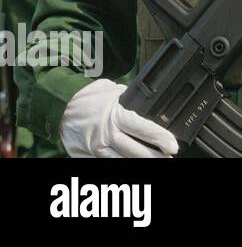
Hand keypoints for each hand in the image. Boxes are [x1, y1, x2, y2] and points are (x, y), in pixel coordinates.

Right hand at [61, 79, 177, 157]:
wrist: (56, 107)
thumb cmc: (85, 97)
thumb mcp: (110, 91)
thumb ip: (127, 98)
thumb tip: (144, 102)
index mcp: (114, 115)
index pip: (143, 129)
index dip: (160, 138)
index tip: (173, 146)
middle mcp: (105, 134)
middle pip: (135, 150)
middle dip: (155, 157)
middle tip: (169, 160)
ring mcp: (94, 148)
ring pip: (121, 161)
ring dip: (138, 164)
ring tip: (154, 164)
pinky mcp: (84, 156)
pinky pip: (104, 164)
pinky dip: (117, 163)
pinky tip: (129, 164)